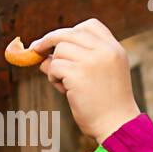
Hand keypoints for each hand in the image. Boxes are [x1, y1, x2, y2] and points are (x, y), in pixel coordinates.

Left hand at [29, 18, 139, 143]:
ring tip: (65, 84)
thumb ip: (79, 60)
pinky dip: (53, 78)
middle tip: (36, 48)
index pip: (90, 25)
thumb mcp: (100, 75)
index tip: (59, 41)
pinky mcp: (78, 74)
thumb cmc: (106, 105)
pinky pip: (54, 66)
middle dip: (49, 39)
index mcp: (114, 49)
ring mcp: (92, 61)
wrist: (116, 126)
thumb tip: (44, 54)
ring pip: (60, 50)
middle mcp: (105, 51)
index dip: (72, 31)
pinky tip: (65, 91)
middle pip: (69, 33)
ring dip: (55, 66)